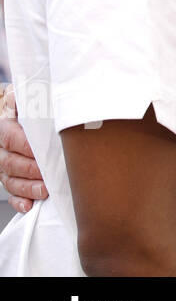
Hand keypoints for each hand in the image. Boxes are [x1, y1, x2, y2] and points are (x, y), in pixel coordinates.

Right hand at [0, 83, 45, 211]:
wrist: (28, 120)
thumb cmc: (34, 111)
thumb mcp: (29, 101)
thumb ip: (31, 98)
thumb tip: (26, 94)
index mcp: (4, 129)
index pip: (11, 138)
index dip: (26, 146)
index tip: (40, 150)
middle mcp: (2, 151)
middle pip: (11, 163)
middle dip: (30, 170)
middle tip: (47, 173)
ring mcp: (5, 168)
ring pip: (11, 181)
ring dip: (28, 187)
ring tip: (44, 190)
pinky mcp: (13, 181)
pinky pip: (12, 195)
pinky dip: (20, 201)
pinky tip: (30, 205)